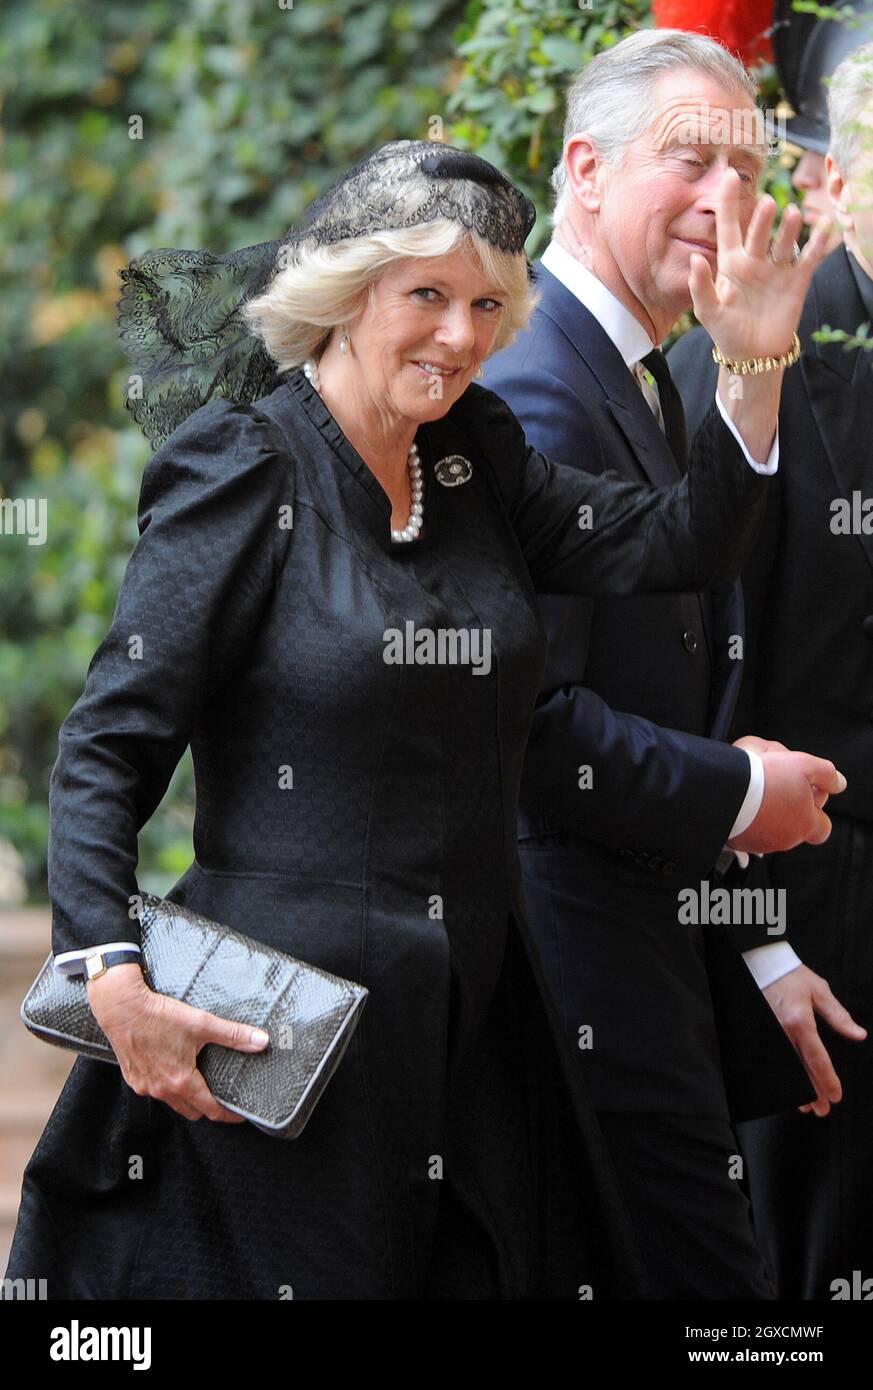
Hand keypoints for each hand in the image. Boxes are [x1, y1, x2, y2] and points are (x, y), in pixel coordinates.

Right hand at [85, 962, 269, 1122]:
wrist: (121, 1008)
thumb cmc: (158, 1016)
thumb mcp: (201, 1023)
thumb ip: (233, 1035)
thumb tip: (262, 1041)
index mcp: (180, 1081)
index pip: (210, 1110)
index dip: (228, 1114)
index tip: (239, 1114)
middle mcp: (161, 1090)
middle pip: (191, 1111)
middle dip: (207, 1108)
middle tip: (221, 1097)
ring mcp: (144, 1086)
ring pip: (171, 1102)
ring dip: (186, 1097)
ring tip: (199, 1082)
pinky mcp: (133, 1077)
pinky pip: (154, 1090)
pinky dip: (166, 1086)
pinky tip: (171, 1069)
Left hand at [688, 170, 833, 360]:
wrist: (754, 355)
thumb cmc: (727, 332)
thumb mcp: (708, 312)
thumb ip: (700, 286)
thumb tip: (694, 259)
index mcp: (731, 263)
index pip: (729, 227)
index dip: (729, 203)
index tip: (728, 176)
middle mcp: (755, 260)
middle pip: (759, 233)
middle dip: (763, 219)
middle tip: (768, 204)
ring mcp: (777, 268)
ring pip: (784, 242)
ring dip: (789, 229)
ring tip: (792, 215)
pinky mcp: (798, 279)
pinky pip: (809, 257)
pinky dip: (818, 242)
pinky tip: (824, 226)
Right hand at [728, 741, 845, 852]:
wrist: (725, 789)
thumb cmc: (765, 778)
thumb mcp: (803, 765)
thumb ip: (826, 774)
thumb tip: (838, 783)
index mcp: (805, 824)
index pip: (822, 828)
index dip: (817, 811)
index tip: (807, 793)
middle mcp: (785, 839)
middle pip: (795, 825)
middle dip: (790, 807)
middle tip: (778, 786)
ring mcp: (761, 843)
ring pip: (772, 827)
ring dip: (769, 812)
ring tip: (758, 789)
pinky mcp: (740, 842)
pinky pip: (750, 830)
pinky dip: (749, 818)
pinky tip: (743, 800)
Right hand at [762, 965, 866, 1115]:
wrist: (761, 964)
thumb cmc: (790, 975)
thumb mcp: (819, 990)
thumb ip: (838, 1016)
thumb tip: (858, 1034)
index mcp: (800, 1020)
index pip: (817, 1058)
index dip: (827, 1080)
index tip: (836, 1096)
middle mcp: (782, 1030)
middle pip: (800, 1069)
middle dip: (813, 1093)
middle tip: (823, 1110)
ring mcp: (770, 1033)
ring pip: (785, 1069)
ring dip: (796, 1090)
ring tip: (806, 1105)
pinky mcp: (762, 1034)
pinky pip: (773, 1060)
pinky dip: (782, 1076)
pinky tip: (788, 1087)